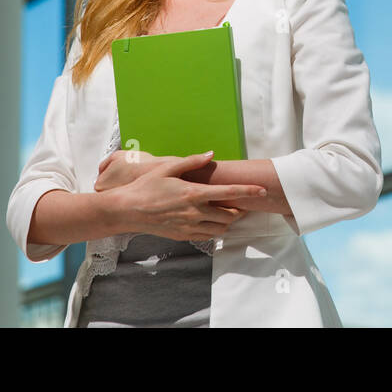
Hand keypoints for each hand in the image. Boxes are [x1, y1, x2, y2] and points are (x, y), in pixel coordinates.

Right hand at [110, 151, 268, 241]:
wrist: (127, 211)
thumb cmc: (147, 187)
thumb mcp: (168, 168)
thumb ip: (192, 161)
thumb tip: (211, 154)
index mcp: (194, 193)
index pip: (229, 192)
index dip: (249, 191)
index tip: (263, 190)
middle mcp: (194, 212)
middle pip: (229, 215)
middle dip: (239, 210)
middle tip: (240, 203)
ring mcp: (189, 226)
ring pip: (220, 229)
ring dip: (227, 221)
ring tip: (226, 212)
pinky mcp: (183, 235)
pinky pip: (207, 236)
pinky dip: (213, 229)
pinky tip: (209, 220)